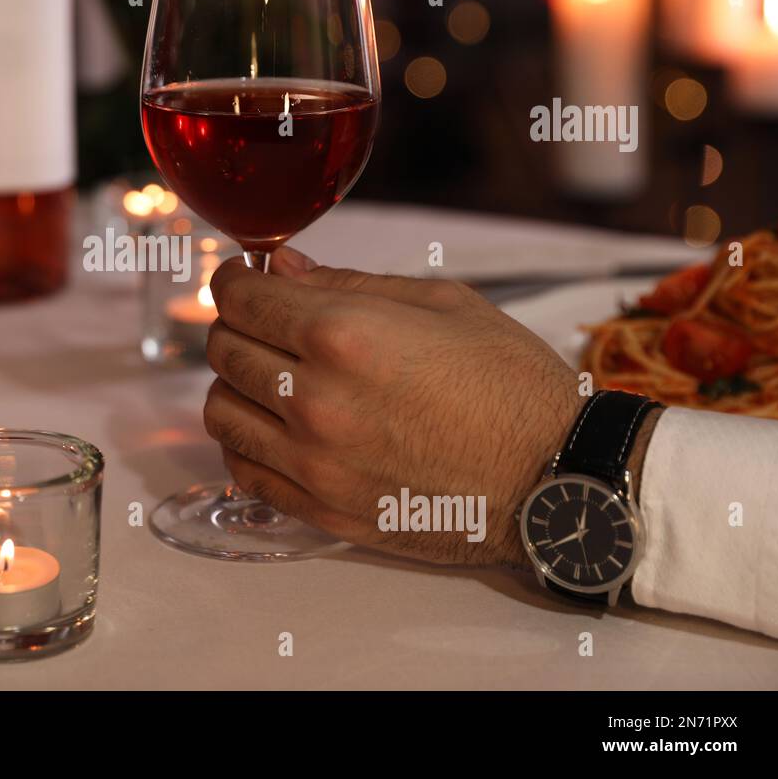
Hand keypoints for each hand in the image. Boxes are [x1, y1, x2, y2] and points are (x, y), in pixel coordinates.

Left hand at [203, 245, 584, 567]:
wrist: (556, 478)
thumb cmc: (510, 382)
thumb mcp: (443, 303)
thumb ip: (348, 282)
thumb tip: (280, 268)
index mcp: (344, 336)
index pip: (240, 299)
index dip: (233, 281)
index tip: (242, 280)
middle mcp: (316, 400)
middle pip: (223, 351)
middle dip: (236, 325)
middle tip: (263, 323)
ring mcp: (315, 463)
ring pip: (220, 411)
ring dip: (235, 384)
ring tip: (270, 376)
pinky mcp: (323, 510)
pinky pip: (244, 470)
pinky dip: (245, 441)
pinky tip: (274, 427)